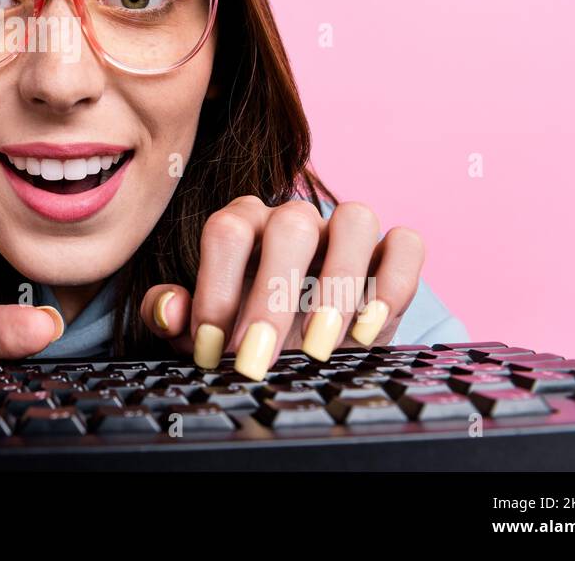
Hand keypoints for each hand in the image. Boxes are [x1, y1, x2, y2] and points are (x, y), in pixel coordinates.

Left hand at [138, 197, 423, 378]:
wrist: (300, 338)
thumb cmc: (245, 324)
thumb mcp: (204, 325)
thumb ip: (173, 313)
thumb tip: (168, 310)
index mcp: (244, 221)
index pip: (227, 232)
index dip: (216, 289)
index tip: (212, 348)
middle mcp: (295, 216)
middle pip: (289, 226)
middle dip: (272, 296)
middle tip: (258, 357)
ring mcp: (345, 230)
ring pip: (355, 219)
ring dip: (339, 284)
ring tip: (319, 346)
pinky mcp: (390, 252)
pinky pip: (405, 244)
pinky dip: (395, 282)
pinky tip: (369, 329)